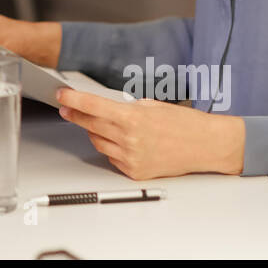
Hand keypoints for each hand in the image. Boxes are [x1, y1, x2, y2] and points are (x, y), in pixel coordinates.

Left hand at [56, 88, 245, 179]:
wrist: (206, 146)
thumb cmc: (185, 123)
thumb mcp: (153, 106)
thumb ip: (127, 108)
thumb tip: (104, 108)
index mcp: (133, 118)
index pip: (93, 107)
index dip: (73, 100)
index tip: (61, 96)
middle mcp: (129, 140)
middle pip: (90, 125)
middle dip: (76, 115)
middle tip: (67, 108)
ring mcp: (131, 158)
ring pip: (98, 143)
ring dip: (96, 132)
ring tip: (104, 124)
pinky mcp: (135, 172)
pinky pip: (112, 158)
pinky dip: (112, 148)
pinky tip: (122, 141)